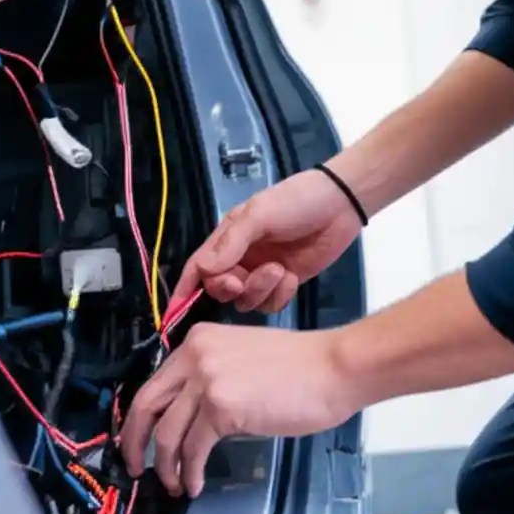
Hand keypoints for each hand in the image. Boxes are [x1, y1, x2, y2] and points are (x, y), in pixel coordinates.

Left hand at [119, 322, 359, 497]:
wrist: (333, 367)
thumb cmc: (301, 366)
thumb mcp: (242, 356)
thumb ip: (212, 375)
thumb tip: (193, 414)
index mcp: (198, 341)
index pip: (155, 381)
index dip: (140, 416)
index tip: (138, 437)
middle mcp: (196, 356)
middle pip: (146, 404)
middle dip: (134, 441)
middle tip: (136, 465)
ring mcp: (207, 380)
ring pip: (167, 433)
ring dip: (165, 465)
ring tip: (173, 483)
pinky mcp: (222, 408)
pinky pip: (193, 449)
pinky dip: (190, 472)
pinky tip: (195, 483)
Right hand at [170, 168, 362, 312]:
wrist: (340, 205)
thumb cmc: (295, 201)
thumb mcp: (258, 214)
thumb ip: (230, 243)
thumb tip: (203, 270)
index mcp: (228, 239)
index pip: (198, 268)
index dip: (184, 290)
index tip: (174, 312)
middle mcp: (241, 258)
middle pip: (220, 289)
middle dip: (230, 288)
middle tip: (242, 280)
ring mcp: (263, 273)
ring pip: (246, 301)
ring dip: (260, 289)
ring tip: (280, 269)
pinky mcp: (285, 284)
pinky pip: (271, 304)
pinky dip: (280, 294)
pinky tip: (292, 276)